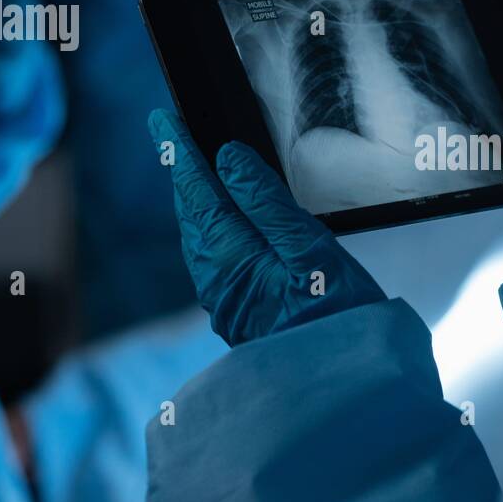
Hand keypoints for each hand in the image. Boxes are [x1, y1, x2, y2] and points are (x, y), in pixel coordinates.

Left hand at [149, 109, 385, 347]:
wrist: (341, 383)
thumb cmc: (336, 317)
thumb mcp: (310, 250)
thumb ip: (268, 204)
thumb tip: (228, 161)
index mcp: (231, 258)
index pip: (197, 191)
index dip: (180, 152)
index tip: (162, 118)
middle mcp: (216, 278)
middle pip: (191, 213)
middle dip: (183, 172)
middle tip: (173, 134)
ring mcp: (223, 297)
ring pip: (199, 235)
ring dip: (196, 199)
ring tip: (194, 169)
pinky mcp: (237, 309)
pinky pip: (212, 255)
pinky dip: (210, 225)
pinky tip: (222, 220)